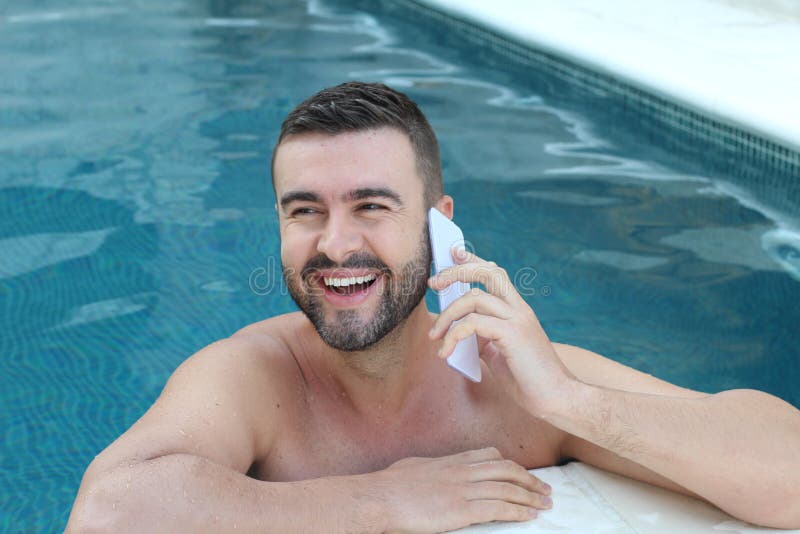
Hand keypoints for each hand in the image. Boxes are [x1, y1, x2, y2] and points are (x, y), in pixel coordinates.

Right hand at [376, 447, 551, 532]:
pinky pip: (499, 508)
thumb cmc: (390, 486)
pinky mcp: (463, 509)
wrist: (381, 497)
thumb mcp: (415, 467)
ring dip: (531, 496)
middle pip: (506, 469)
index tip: (522, 472)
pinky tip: (529, 516)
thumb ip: (432, 469)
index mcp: (451, 461)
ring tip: (545, 504)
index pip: (489, 455)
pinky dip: (518, 511)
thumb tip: (433, 472)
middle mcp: (462, 471)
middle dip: (529, 479)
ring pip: (508, 488)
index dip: (510, 464)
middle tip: (545, 489)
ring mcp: (464, 489)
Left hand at [428, 248, 576, 414]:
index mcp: (518, 311)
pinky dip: (453, 335)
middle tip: (433, 283)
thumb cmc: (530, 380)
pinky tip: (445, 353)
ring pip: (474, 298)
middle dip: (457, 272)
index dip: (474, 260)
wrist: (558, 398)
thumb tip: (459, 333)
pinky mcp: (513, 334)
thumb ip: (483, 339)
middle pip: (488, 272)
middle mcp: (520, 310)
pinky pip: (473, 323)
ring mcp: (518, 320)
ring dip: (447, 315)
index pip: (496, 273)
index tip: (454, 253)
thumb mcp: (500, 354)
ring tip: (434, 336)